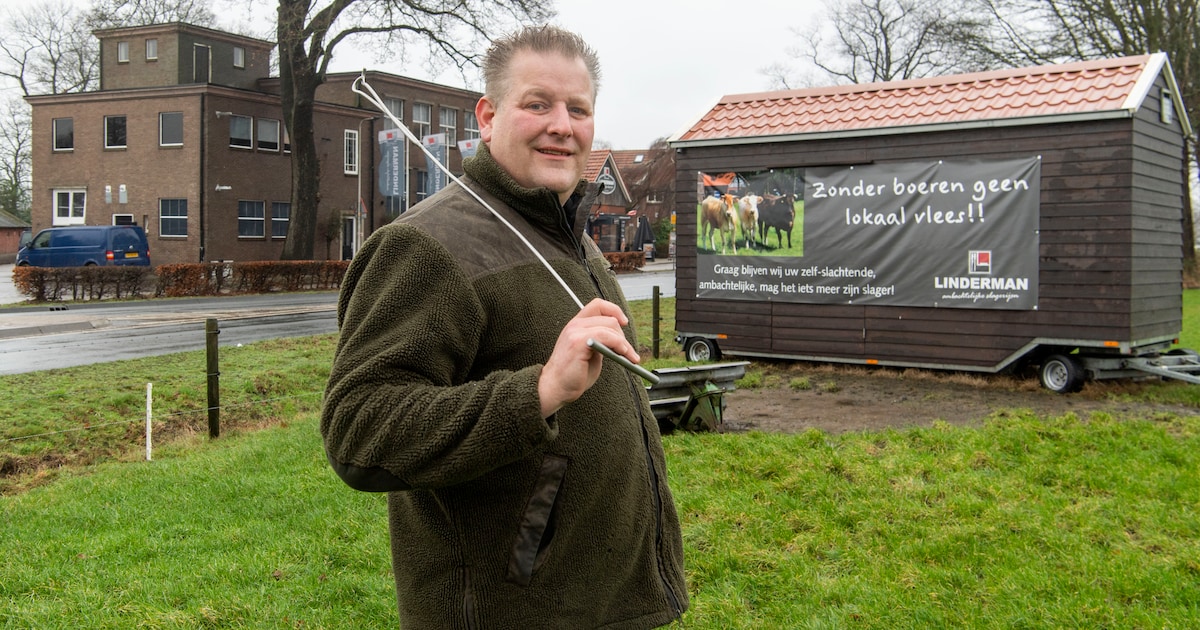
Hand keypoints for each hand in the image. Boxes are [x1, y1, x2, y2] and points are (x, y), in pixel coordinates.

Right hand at [538, 298, 639, 417]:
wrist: (555, 388)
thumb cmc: (572, 375)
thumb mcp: (590, 353)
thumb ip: (601, 342)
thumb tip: (620, 340)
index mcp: (577, 325)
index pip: (598, 305)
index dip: (614, 310)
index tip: (624, 323)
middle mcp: (575, 325)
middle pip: (609, 318)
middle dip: (623, 335)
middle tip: (628, 352)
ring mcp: (575, 332)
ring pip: (610, 326)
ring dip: (624, 343)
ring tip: (629, 357)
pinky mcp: (578, 342)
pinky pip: (606, 336)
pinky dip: (618, 344)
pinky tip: (623, 354)